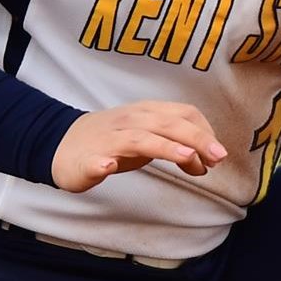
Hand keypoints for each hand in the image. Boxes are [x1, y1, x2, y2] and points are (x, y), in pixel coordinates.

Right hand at [51, 101, 226, 191]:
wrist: (62, 146)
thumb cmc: (113, 143)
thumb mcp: (148, 140)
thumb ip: (176, 146)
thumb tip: (204, 161)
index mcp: (146, 114)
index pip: (182, 114)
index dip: (204, 131)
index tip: (217, 154)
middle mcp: (129, 122)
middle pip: (167, 124)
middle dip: (196, 139)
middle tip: (217, 158)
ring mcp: (107, 139)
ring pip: (137, 139)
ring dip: (163, 146)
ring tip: (185, 157)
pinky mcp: (87, 159)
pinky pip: (94, 160)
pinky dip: (101, 163)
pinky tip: (107, 167)